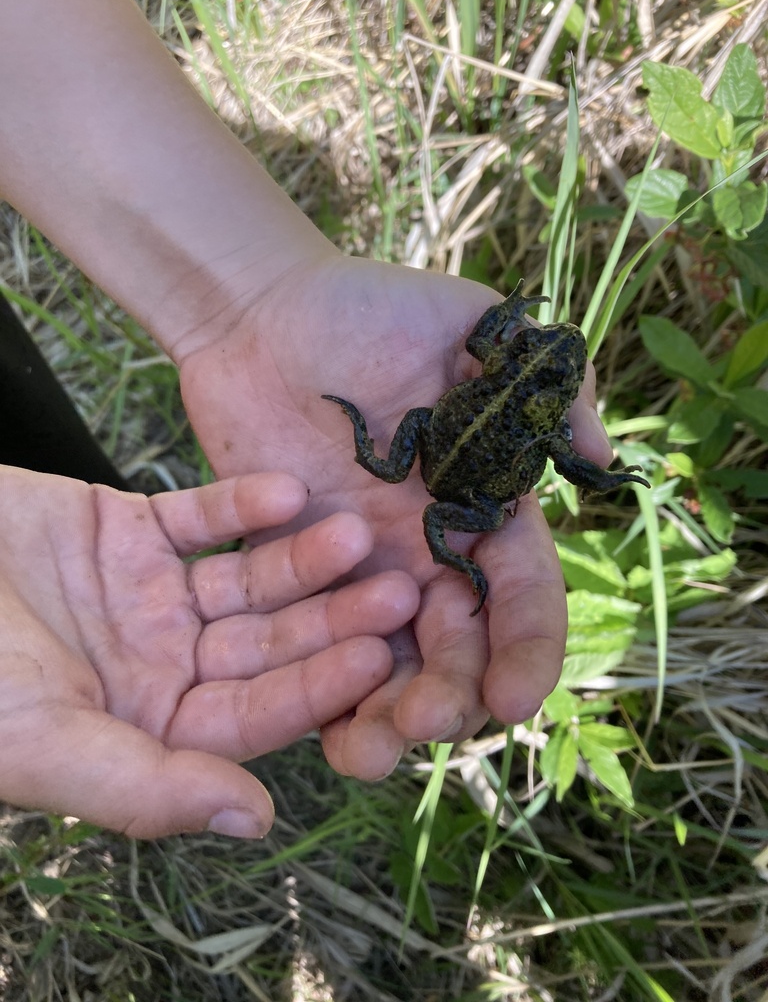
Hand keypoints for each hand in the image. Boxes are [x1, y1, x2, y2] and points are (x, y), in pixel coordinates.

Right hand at [0, 465, 417, 836]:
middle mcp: (161, 666)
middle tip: (402, 586)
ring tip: (357, 529)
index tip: (378, 657)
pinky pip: (195, 516)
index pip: (252, 718)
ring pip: (245, 578)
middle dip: (332, 618)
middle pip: (266, 644)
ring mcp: (147, 595)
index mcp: (149, 732)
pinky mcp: (123, 528)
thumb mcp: (35, 743)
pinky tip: (285, 490)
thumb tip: (257, 824)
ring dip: (301, 557)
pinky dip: (237, 504)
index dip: (315, 688)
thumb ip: (144, 788)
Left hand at [178, 255, 614, 777]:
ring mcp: (357, 567)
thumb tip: (602, 458)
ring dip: (387, 716)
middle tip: (432, 723)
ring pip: (387, 664)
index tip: (516, 696)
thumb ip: (543, 387)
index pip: (520, 590)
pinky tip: (318, 735)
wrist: (258, 310)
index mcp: (480, 503)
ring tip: (369, 753)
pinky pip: (309, 647)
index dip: (526, 646)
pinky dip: (318, 695)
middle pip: (456, 644)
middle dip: (453, 693)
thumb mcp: (474, 327)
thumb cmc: (367, 308)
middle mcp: (427, 548)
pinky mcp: (289, 573)